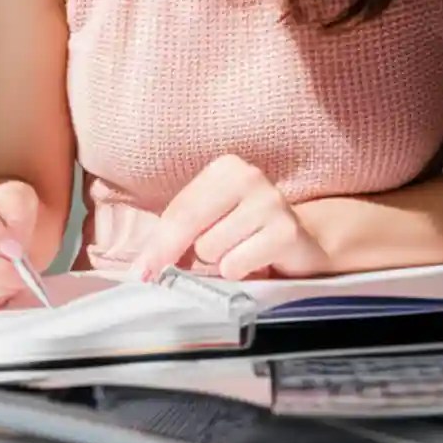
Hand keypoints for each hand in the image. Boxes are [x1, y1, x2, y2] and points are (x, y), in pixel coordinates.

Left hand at [132, 155, 329, 280]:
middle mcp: (249, 177)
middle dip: (183, 254)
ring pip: (212, 250)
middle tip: (190, 264)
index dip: (156, 246)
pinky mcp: (286, 233)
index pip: (178, 210)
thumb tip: (142, 270)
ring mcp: (271, 202)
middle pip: (190, 227)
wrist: (301, 242)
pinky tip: (255, 261)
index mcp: (225, 168)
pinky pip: (236, 265)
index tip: (141, 273)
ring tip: (239, 252)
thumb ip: (174, 235)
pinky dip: (240, 272)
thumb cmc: (243, 232)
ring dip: (220, 262)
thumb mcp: (207, 222)